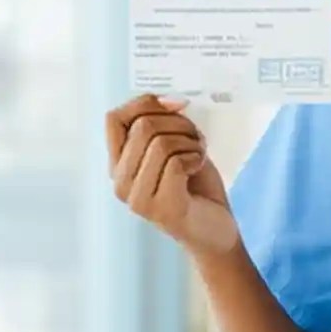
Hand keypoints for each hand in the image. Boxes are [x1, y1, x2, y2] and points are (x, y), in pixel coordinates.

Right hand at [105, 94, 240, 257]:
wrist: (217, 230)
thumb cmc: (196, 186)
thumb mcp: (177, 145)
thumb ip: (165, 123)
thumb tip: (171, 100)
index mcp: (119, 164)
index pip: (113, 118)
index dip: (147, 103)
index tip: (177, 106)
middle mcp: (121, 182)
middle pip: (143, 126)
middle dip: (180, 124)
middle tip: (195, 140)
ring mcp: (138, 199)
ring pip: (161, 143)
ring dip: (191, 143)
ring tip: (197, 157)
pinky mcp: (162, 209)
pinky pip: (177, 163)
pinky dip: (196, 158)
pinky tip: (198, 171)